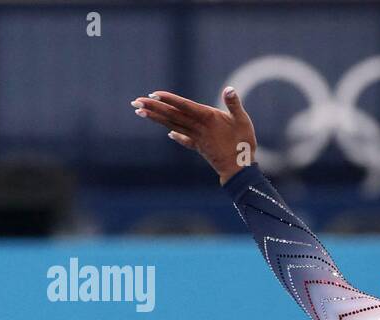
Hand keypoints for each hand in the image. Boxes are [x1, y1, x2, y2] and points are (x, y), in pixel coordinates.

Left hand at [131, 87, 256, 183]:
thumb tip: (229, 89)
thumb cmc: (244, 145)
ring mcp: (197, 138)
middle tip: (135, 102)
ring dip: (156, 118)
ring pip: (173, 125)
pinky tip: (168, 133)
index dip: (169, 99)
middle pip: (173, 115)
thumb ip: (234, 105)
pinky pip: (185, 139)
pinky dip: (176, 136)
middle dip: (153, 108)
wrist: (240, 170)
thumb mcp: (243, 121)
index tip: (153, 94)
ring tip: (140, 111)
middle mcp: (198, 128)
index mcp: (208, 119)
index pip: (184, 106)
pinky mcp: (200, 147)